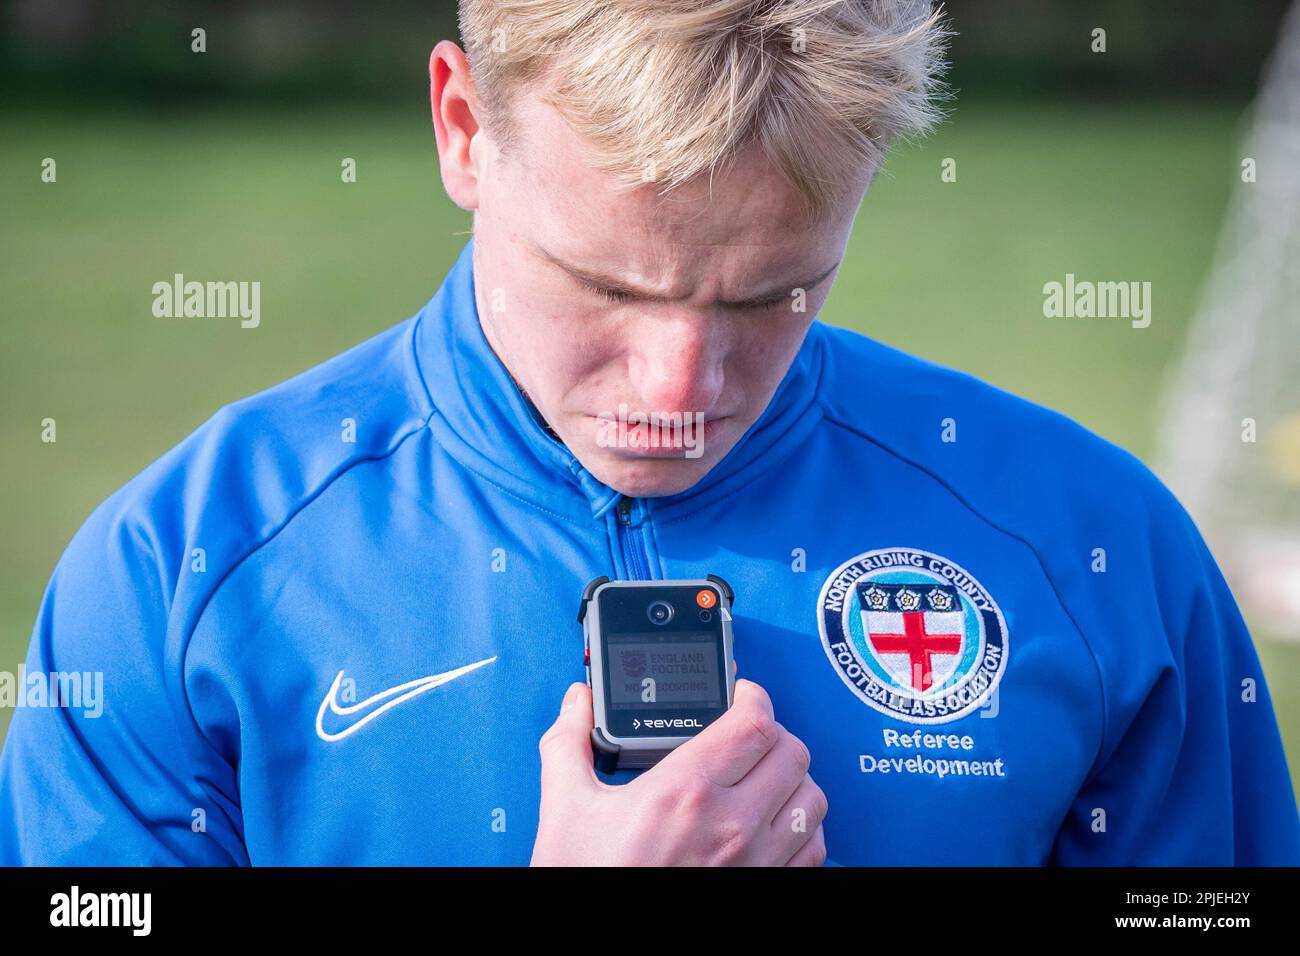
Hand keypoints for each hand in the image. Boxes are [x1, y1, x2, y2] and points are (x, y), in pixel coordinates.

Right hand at [530, 678, 827, 865]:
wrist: (598, 949)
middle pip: (793, 752)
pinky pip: (815, 846)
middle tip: (747, 732)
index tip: (738, 693)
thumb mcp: (566, 809)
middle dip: (773, 732)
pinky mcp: (768, 887)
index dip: (752, 696)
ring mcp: (757, 862)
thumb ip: (568, 744)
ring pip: (813, 798)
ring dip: (793, 778)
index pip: (754, 722)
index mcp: (685, 792)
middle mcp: (732, 825)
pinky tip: (774, 820)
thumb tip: (575, 703)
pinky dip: (804, 826)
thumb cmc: (590, 881)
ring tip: (764, 775)